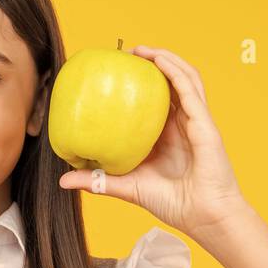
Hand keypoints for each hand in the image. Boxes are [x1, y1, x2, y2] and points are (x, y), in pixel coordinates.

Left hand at [58, 45, 249, 238]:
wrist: (203, 216)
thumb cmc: (172, 203)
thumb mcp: (126, 187)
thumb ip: (98, 180)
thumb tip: (62, 180)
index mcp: (168, 135)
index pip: (154, 100)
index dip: (138, 83)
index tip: (114, 73)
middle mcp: (182, 123)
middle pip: (170, 82)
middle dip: (151, 63)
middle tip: (125, 55)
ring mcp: (196, 120)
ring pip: (184, 77)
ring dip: (164, 58)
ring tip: (142, 50)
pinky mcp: (204, 122)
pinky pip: (190, 89)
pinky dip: (174, 71)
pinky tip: (159, 60)